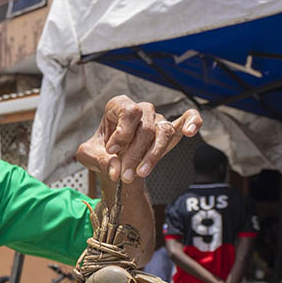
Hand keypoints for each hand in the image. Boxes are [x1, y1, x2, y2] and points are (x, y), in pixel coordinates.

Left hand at [77, 96, 201, 183]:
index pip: (128, 112)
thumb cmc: (100, 152)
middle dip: (134, 154)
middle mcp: (141, 110)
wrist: (114, 164)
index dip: (122, 132)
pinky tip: (190, 131)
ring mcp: (157, 120)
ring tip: (141, 173)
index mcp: (119, 106)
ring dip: (153, 155)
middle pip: (145, 128)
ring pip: (162, 132)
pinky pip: (188, 118)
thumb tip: (116, 169)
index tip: (111, 150)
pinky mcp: (171, 130)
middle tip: (124, 175)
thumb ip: (99, 159)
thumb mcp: (88, 155)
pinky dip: (192, 122)